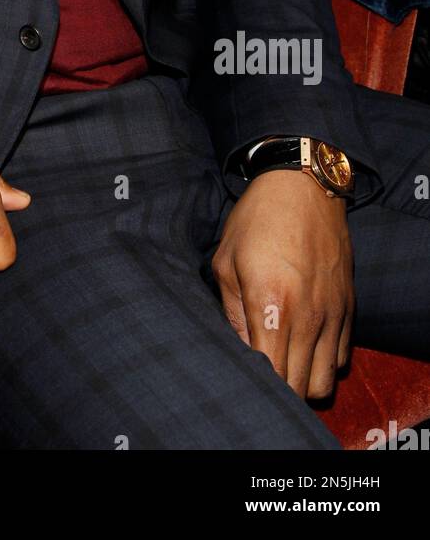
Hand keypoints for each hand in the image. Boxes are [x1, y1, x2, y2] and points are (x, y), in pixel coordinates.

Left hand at [211, 170, 353, 398]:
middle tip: (257, 368)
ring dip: (301, 380)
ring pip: (322, 382)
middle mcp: (308, 316)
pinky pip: (340, 359)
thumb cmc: (256, 220)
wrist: (303, 186)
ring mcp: (333, 314)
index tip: (241, 372)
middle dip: (276, 388)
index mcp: (272, 304)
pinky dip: (322, 361)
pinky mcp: (348, 308)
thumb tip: (237, 352)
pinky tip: (302, 342)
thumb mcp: (226, 262)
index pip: (270, 375)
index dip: (254, 382)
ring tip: (281, 359)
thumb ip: (231, 314)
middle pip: (298, 388)